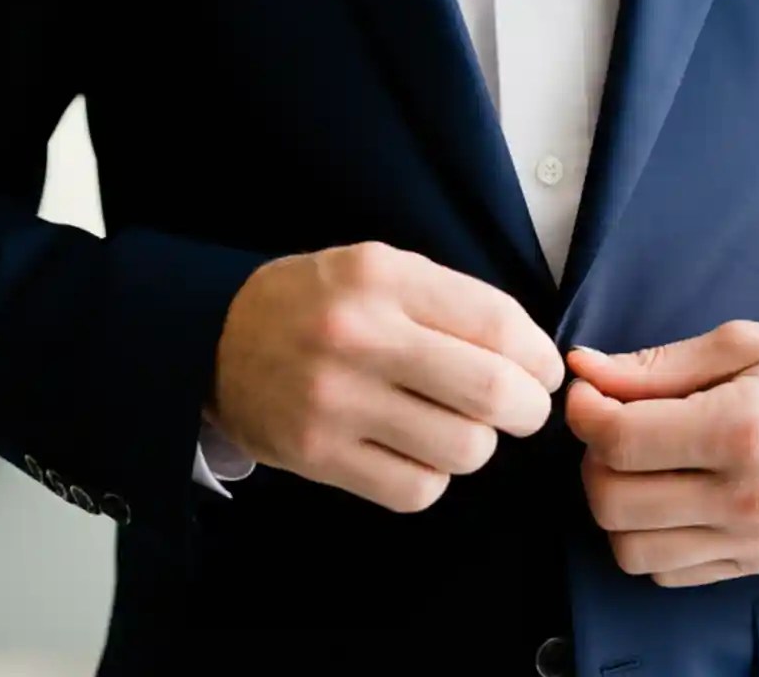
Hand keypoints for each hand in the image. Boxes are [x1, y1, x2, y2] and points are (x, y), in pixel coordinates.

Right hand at [210, 242, 563, 511]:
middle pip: (493, 393)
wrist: (214, 338)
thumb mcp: (381, 270)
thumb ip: (455, 302)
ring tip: (457, 426)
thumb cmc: (319, 304)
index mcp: (382, 278)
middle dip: (529, 409)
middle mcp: (358, 337)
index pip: (500, 325)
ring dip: (478, 444)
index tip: (544, 372)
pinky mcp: (316, 455)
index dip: (541, 358)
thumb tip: (536, 357)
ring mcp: (334, 401)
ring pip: (463, 450)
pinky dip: (433, 477)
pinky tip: (417, 451)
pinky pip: (417, 489)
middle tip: (524, 408)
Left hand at [564, 320, 758, 586]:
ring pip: (627, 547)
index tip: (590, 391)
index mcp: (746, 428)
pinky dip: (646, 536)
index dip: (585, 412)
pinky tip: (667, 494)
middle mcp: (748, 496)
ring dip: (614, 503)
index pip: (621, 439)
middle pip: (611, 499)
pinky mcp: (752, 564)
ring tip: (639, 463)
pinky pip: (661, 571)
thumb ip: (655, 364)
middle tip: (614, 423)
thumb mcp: (741, 343)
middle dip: (593, 456)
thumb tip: (584, 369)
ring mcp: (752, 540)